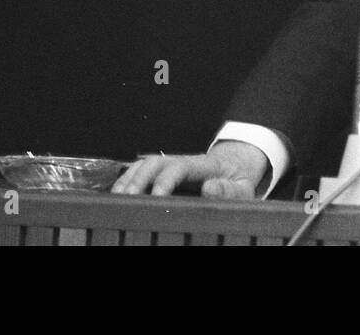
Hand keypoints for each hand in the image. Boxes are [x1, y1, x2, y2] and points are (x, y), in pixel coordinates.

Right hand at [110, 140, 269, 198]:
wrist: (237, 167)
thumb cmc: (239, 181)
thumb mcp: (243, 188)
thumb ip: (229, 190)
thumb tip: (209, 188)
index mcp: (204, 165)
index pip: (181, 166)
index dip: (166, 180)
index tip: (158, 197)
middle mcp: (184, 160)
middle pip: (156, 161)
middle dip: (140, 178)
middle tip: (128, 199)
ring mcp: (172, 165)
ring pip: (144, 164)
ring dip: (129, 178)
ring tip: (117, 198)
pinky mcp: (164, 172)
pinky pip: (141, 170)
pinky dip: (126, 180)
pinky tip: (116, 195)